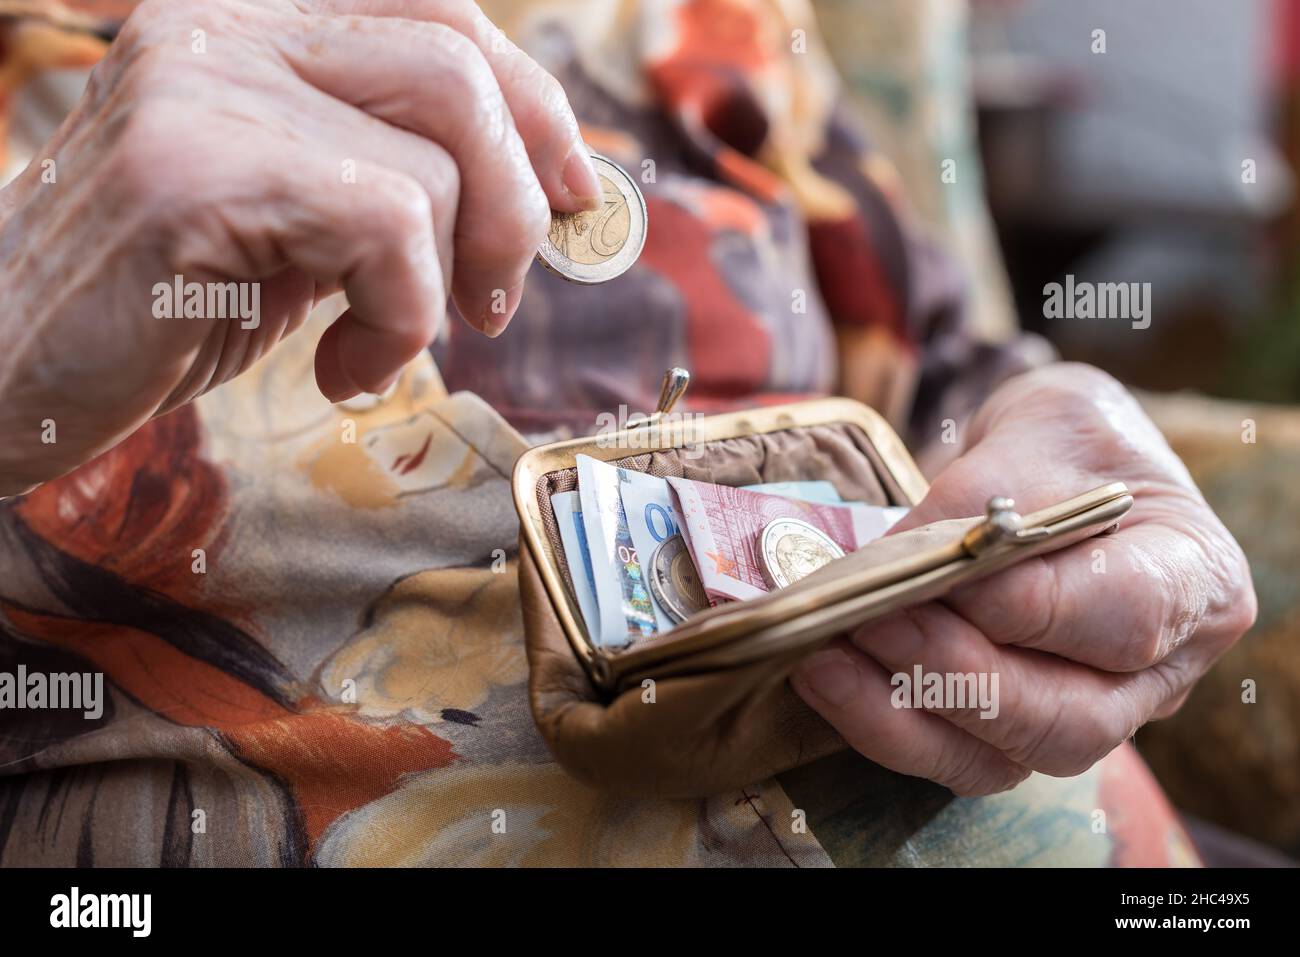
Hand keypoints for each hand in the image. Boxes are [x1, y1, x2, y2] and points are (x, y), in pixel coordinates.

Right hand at [0, 0, 600, 495]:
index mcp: (256, 15)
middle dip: (516, 201)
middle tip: (495, 299)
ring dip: (446, 283)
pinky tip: (343, 369)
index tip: (572, 192)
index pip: (441, 12)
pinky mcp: (193, 169)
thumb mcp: (306, 217)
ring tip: (383, 346)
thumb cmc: (173, 300)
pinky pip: (386, 228)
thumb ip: (399, 175)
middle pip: (457, 67)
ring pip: (432, 161)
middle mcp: (226, 20)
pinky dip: (399, 321)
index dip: (533, 103)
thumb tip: (547, 185)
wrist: (15, 369)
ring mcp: (203, 83)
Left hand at [791, 363, 1256, 794]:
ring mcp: (1089, 714)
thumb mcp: (1037, 430)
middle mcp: (1157, 672)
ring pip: (1005, 759)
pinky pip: (954, 756)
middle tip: (870, 622)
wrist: (1058, 464)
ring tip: (825, 659)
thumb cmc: (1065, 441)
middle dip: (956, 677)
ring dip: (901, 714)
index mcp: (1195, 580)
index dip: (1030, 609)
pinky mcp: (1015, 733)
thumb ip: (978, 500)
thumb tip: (891, 568)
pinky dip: (883, 722)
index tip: (943, 576)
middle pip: (1069, 720)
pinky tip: (824, 675)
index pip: (1125, 619)